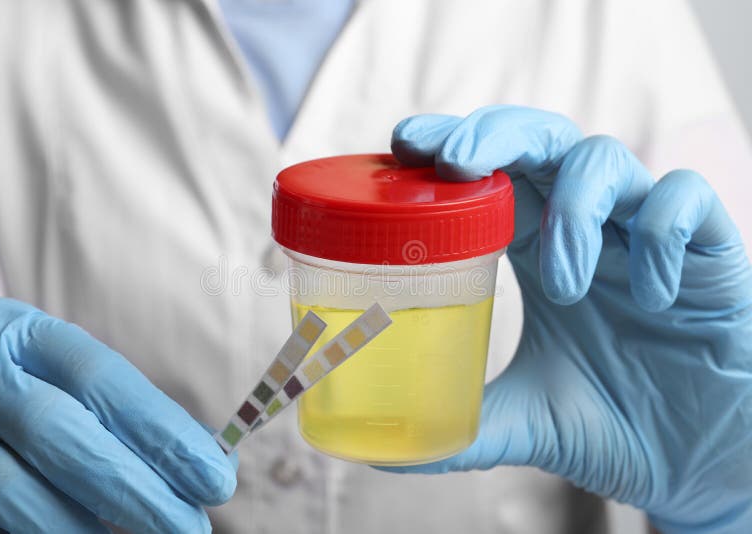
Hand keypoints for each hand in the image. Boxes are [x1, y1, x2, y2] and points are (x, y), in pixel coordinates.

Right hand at [0, 297, 235, 532]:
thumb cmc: (30, 384)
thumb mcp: (70, 373)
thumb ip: (132, 411)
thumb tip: (211, 466)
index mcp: (25, 335)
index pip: (101, 377)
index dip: (162, 431)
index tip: (215, 479)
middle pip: (56, 432)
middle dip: (133, 488)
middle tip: (190, 527)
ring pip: (9, 490)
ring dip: (82, 529)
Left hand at [385, 106, 751, 533]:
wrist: (696, 462)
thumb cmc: (610, 425)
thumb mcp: (524, 422)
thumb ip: (462, 424)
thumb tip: (384, 455)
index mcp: (534, 250)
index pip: (490, 174)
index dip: (450, 147)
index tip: (404, 145)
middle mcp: (585, 228)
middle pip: (538, 139)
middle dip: (495, 136)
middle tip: (457, 163)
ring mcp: (643, 233)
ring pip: (604, 159)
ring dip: (573, 211)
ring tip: (563, 288)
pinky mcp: (708, 252)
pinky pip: (687, 200)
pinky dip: (662, 235)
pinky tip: (653, 297)